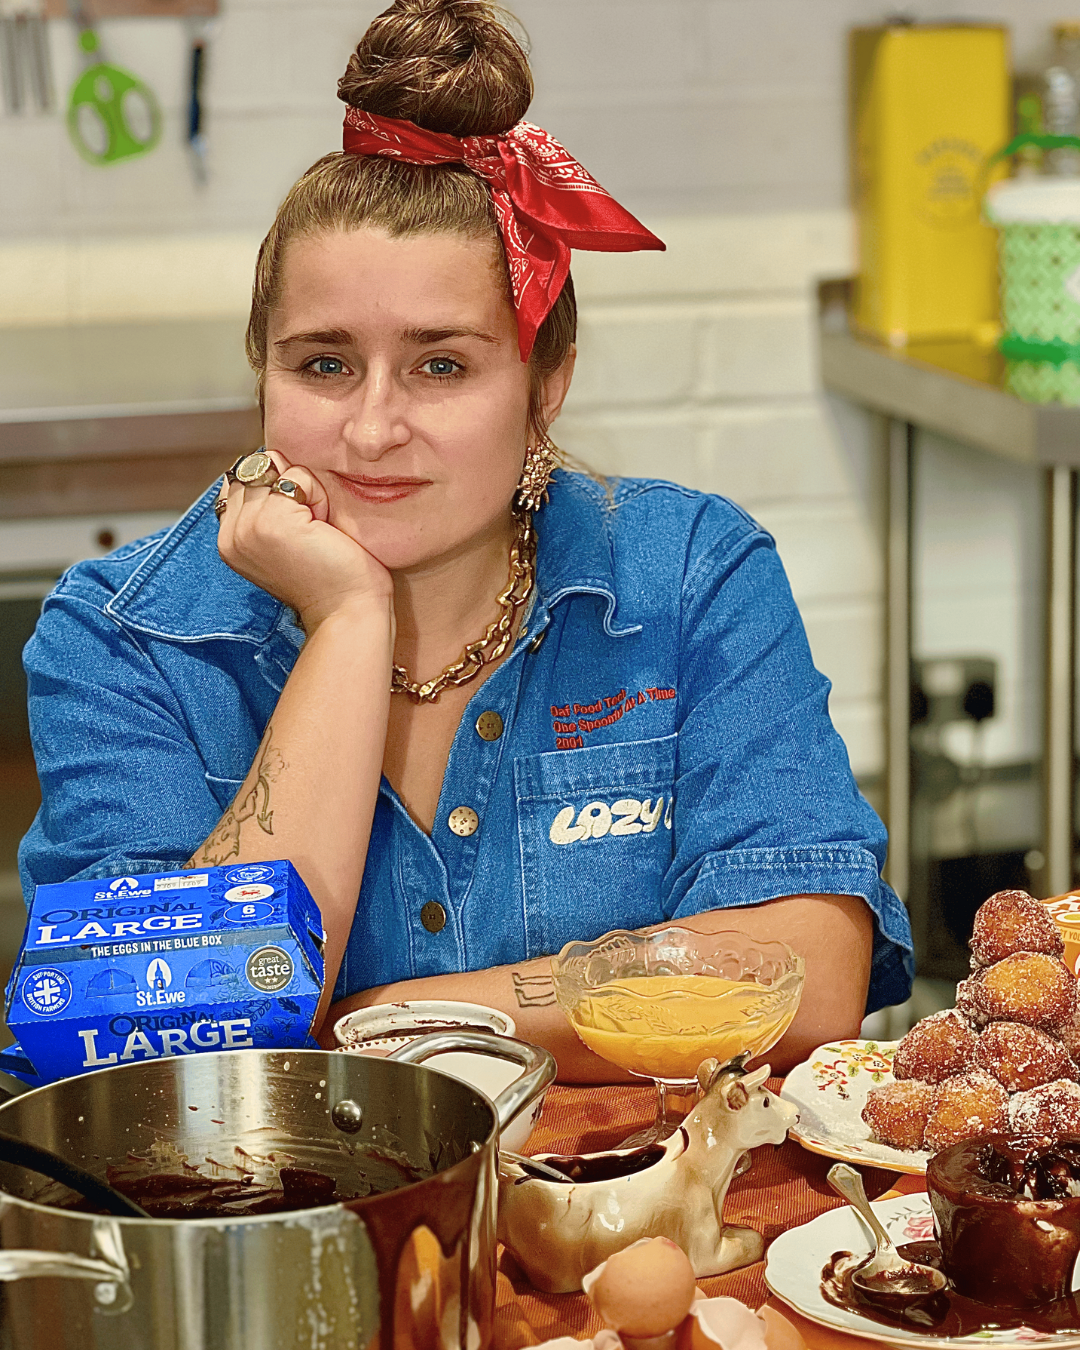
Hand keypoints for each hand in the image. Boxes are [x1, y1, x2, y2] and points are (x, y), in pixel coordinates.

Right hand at [215, 452, 392, 631]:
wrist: (346, 611)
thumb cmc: (329, 576)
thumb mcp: (284, 540)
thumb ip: (265, 509)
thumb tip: (270, 461)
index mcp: (228, 541)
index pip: (239, 478)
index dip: (274, 487)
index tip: (297, 526)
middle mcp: (231, 534)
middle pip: (255, 467)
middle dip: (289, 486)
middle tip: (309, 529)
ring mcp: (248, 527)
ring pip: (275, 467)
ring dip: (305, 490)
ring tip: (316, 529)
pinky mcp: (272, 520)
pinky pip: (298, 476)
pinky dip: (320, 495)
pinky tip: (324, 529)